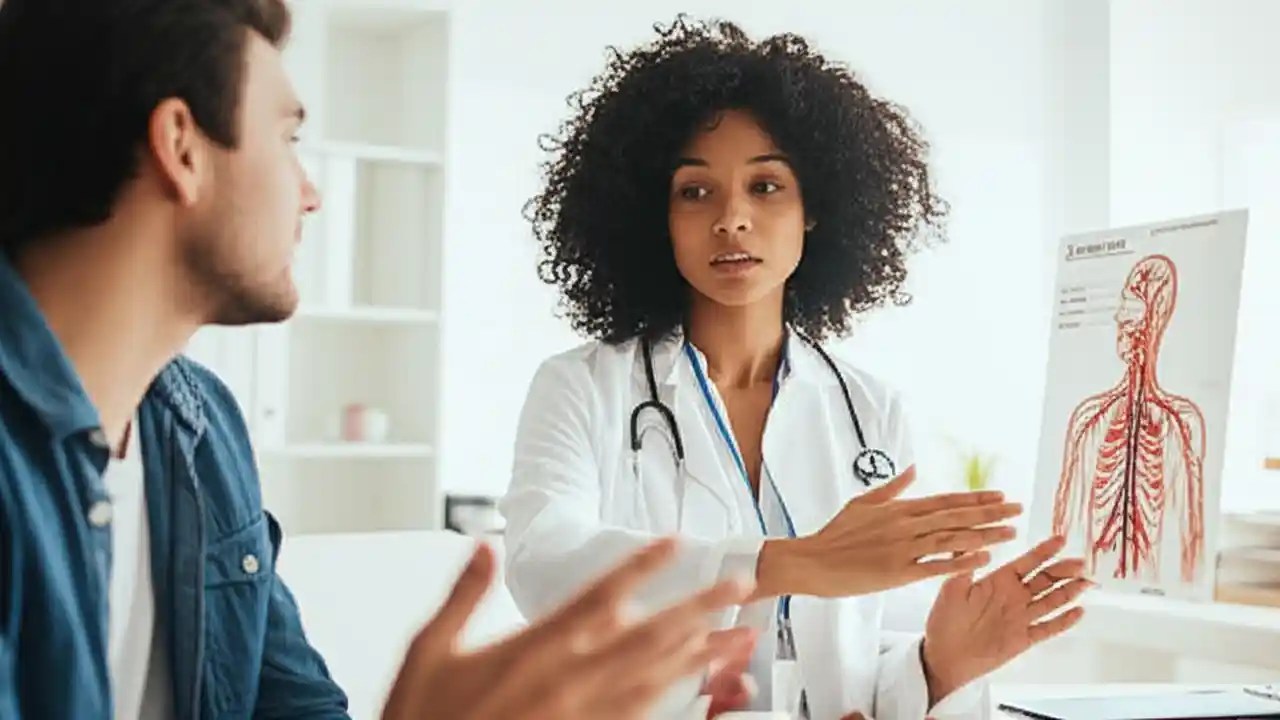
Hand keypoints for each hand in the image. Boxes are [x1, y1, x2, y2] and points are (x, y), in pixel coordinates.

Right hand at [381, 539, 754, 719]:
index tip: (676, 543)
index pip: (598, 595)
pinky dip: (679, 702)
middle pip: (648, 634)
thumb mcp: (430, 649)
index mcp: (533, 648)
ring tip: (741, 638)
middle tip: (740, 586)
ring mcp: (582, 715)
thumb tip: (482, 546)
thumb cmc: (426, 719)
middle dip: (699, 607)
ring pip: (657, 678)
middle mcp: (567, 679)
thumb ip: (463, 595)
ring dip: (704, 655)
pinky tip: (704, 691)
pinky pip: (643, 718)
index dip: (641, 566)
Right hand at [755, 465, 1022, 598]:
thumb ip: (892, 488)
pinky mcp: (896, 572)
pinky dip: (960, 561)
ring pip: (951, 538)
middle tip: (1018, 510)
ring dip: (984, 535)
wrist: (812, 561)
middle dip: (990, 512)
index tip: (1000, 496)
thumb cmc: (834, 534)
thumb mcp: (862, 503)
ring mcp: (902, 548)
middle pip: (955, 515)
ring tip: (1010, 533)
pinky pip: (935, 565)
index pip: (945, 500)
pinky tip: (982, 559)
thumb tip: (913, 469)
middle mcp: (905, 524)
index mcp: (898, 508)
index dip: (975, 498)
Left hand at [921, 535, 1090, 702]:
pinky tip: (1079, 612)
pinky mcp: (1023, 639)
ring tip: (1086, 581)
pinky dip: (1064, 621)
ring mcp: (1020, 617)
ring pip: (1051, 601)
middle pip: (1045, 580)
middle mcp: (1013, 596)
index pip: (1027, 562)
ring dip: (1069, 591)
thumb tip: (971, 538)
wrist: (943, 654)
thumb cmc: (944, 619)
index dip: (1044, 551)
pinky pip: (1048, 628)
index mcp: (998, 581)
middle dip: (1063, 570)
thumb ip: (964, 564)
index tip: (1060, 538)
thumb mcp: (952, 586)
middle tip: (1080, 561)